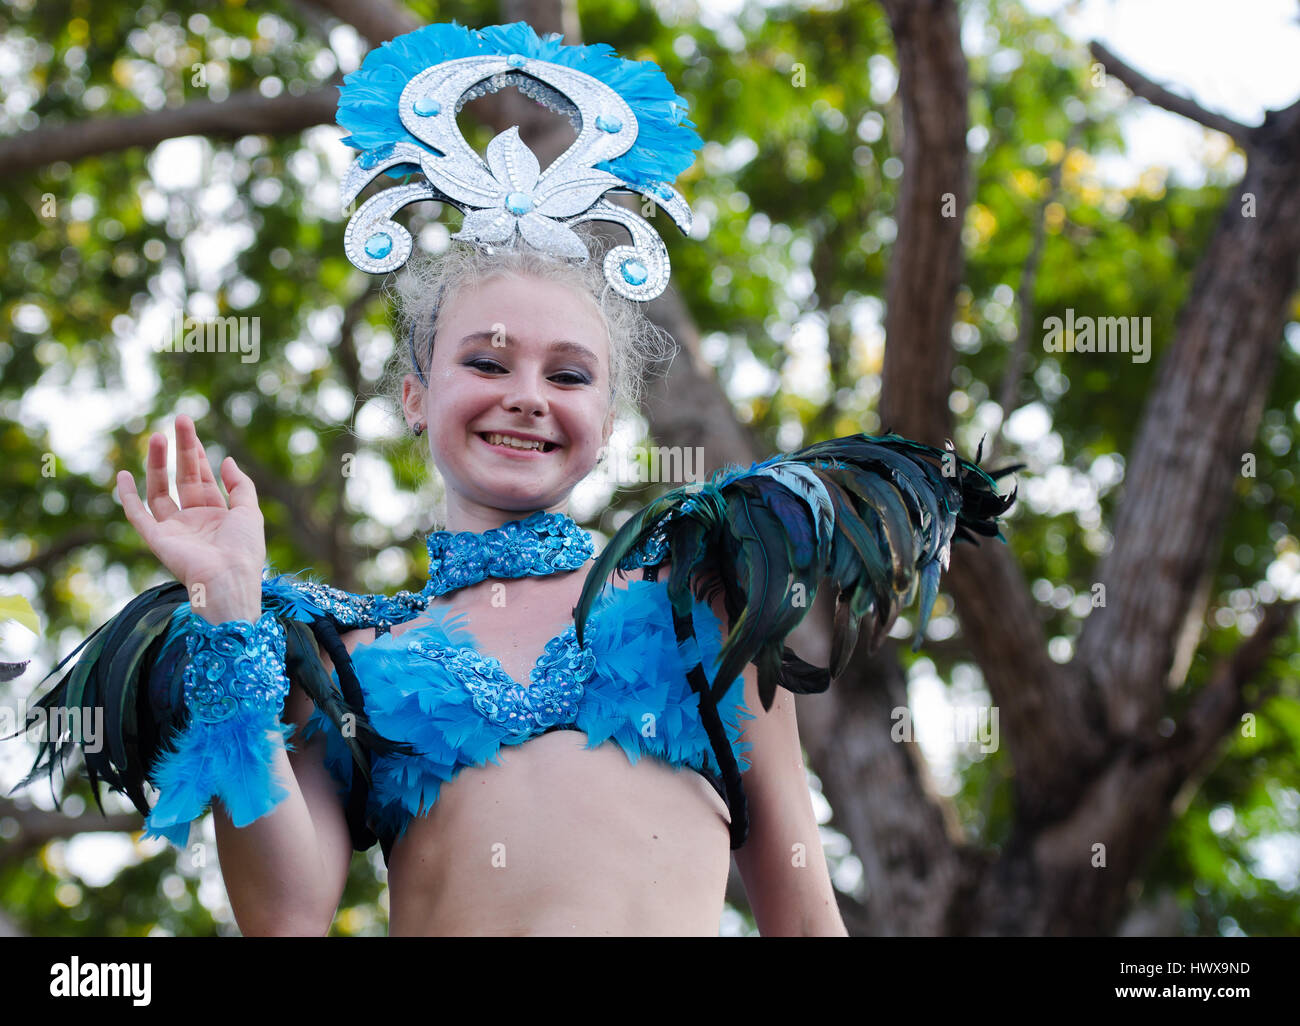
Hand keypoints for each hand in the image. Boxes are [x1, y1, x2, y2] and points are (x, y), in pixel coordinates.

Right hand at [117, 415, 265, 618]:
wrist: (228, 579)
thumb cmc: (244, 550)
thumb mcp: (250, 511)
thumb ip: (240, 485)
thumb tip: (226, 460)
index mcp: (216, 515)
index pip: (202, 478)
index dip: (197, 454)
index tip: (190, 430)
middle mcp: (192, 520)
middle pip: (182, 478)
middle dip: (181, 450)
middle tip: (180, 419)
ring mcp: (173, 529)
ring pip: (159, 490)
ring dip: (157, 464)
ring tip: (158, 437)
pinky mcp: (156, 538)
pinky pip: (137, 515)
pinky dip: (127, 496)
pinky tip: (123, 475)